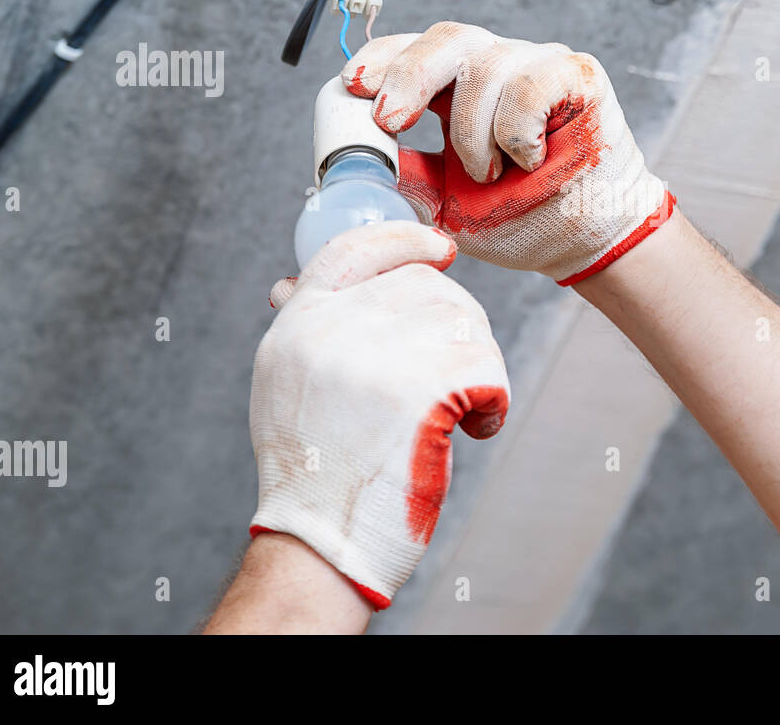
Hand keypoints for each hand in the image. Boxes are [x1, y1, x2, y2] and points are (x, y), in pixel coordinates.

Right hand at [248, 221, 509, 608]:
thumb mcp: (286, 383)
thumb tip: (299, 280)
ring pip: (464, 323)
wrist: (320, 539)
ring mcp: (379, 355)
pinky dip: (492, 401)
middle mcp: (334, 328)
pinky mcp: (424, 388)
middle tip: (451, 377)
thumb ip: (308, 327)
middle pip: (425, 288)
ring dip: (475, 365)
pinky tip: (473, 429)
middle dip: (454, 328)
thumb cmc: (314, 467)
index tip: (440, 247)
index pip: (354, 249)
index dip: (403, 240)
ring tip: (455, 410)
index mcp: (299, 324)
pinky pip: (487, 367)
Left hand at [341, 22, 674, 284]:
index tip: (353, 88)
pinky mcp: (578, 75)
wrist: (584, 243)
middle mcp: (498, 66)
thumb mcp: (446, 203)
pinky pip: (528, 85)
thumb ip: (406, 175)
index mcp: (459, 88)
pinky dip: (516, 132)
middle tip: (390, 121)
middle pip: (446, 38)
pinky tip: (529, 159)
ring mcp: (539, 64)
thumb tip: (355, 158)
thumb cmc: (520, 219)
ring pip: (485, 67)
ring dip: (473, 133)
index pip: (413, 51)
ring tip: (489, 174)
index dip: (381, 60)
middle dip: (408, 75)